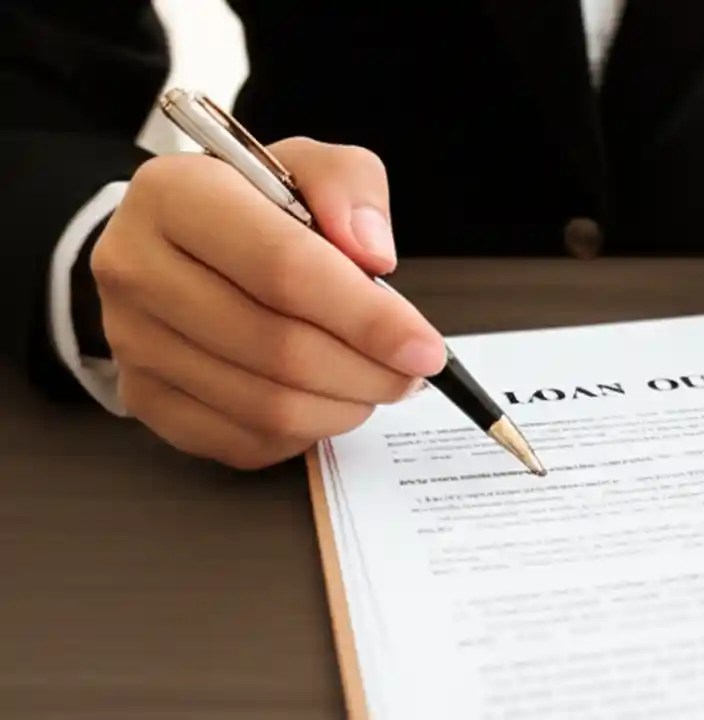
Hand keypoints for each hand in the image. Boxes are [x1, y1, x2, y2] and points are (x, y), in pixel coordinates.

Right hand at [91, 137, 445, 469]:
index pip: (285, 269)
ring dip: (343, 407)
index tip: (426, 348)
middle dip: (367, 372)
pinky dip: (303, 433)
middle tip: (412, 374)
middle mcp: (134, 268)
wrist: (177, 242)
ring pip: (266, 406)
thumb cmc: (251, 206)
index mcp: (173, 194)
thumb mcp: (306, 167)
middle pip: (279, 348)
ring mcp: (130, 342)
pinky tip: (324, 400)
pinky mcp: (141, 398)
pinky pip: (243, 442)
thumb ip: (348, 187)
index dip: (367, 318)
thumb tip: (372, 253)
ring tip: (375, 383)